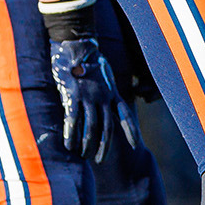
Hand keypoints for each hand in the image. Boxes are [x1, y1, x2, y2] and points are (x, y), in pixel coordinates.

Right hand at [48, 37, 141, 162]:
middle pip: (107, 128)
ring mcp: (88, 97)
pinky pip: (73, 120)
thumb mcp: (104, 74)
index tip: (135, 145)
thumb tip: (105, 99)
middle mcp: (103, 97)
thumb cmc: (88, 59)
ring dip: (87, 145)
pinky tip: (68, 145)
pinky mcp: (73, 96)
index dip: (130, 131)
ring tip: (83, 156)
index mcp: (112, 92)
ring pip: (91, 127)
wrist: (77, 44)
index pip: (125, 115)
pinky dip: (71, 135)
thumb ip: (106, 88)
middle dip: (104, 146)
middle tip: (100, 160)